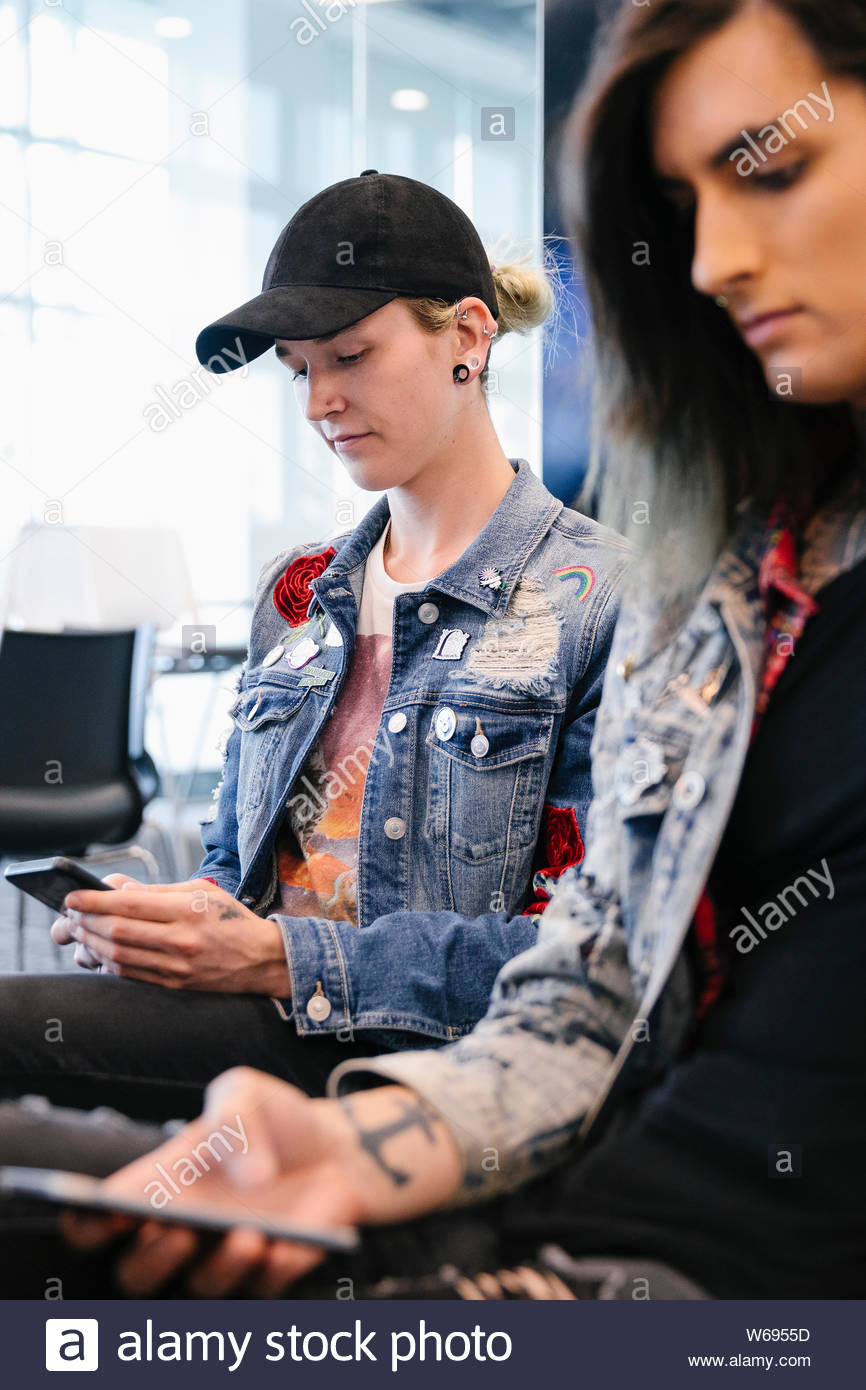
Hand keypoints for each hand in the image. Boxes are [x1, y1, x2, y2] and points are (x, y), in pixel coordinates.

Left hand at [60, 880, 289, 994]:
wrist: (261, 960)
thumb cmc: (229, 919)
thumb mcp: (199, 891)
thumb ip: (156, 890)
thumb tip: (115, 887)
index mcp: (188, 910)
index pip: (130, 904)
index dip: (94, 900)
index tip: (73, 896)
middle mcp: (181, 940)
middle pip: (118, 931)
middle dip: (86, 922)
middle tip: (71, 914)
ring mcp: (177, 966)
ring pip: (119, 956)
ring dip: (91, 943)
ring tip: (79, 931)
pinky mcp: (174, 985)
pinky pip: (130, 975)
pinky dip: (108, 962)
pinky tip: (99, 951)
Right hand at [61, 1067, 461, 1297]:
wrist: (336, 1144)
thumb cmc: (274, 1122)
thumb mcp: (246, 1093)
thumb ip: (234, 1114)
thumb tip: (250, 1173)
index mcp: (159, 1187)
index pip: (96, 1223)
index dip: (88, 1226)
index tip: (109, 1213)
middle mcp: (183, 1229)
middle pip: (136, 1275)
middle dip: (151, 1262)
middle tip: (180, 1234)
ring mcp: (225, 1257)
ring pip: (202, 1288)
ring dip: (222, 1268)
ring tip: (250, 1236)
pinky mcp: (273, 1271)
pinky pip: (265, 1291)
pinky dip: (276, 1273)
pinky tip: (288, 1248)